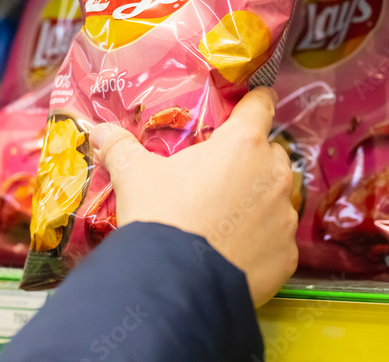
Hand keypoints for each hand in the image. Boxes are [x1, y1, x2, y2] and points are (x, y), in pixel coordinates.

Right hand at [90, 87, 298, 306]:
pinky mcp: (288, 254)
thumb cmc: (161, 218)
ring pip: (278, 195)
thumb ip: (121, 147)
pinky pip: (279, 236)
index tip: (247, 106)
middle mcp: (273, 175)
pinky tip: (235, 248)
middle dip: (252, 158)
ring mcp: (284, 216)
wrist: (177, 286)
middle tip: (221, 173)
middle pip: (271, 152)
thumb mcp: (135, 176)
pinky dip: (262, 238)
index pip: (261, 104)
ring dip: (259, 198)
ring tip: (226, 215)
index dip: (254, 102)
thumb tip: (100, 131)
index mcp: (243, 144)